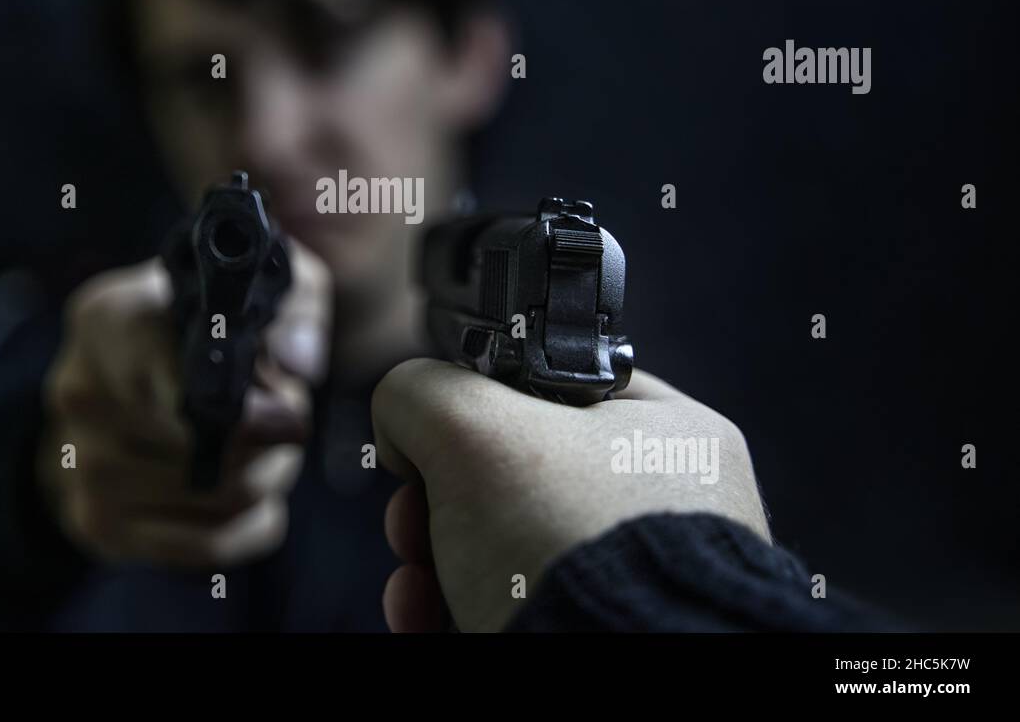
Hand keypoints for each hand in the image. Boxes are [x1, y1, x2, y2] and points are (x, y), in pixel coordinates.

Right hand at [37, 240, 330, 567]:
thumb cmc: (207, 323)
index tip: (291, 410)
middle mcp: (81, 392)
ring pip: (221, 497)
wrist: (124, 377)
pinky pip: (208, 545)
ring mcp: (81, 464)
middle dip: (272, 440)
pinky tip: (259, 498)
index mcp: (110, 320)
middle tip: (284, 421)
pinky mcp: (97, 523)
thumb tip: (299, 362)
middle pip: (215, 446)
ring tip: (268, 451)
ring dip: (269, 479)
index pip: (190, 379)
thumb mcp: (259, 287)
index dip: (256, 405)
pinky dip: (253, 525)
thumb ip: (294, 310)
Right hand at [371, 359, 769, 631]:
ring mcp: (623, 574)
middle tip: (412, 510)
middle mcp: (654, 503)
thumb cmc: (571, 546)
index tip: (433, 427)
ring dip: (428, 555)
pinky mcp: (587, 627)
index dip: (477, 398)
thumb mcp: (473, 426)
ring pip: (496, 542)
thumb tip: (401, 420)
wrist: (608, 680)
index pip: (550, 382)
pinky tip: (421, 613)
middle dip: (434, 493)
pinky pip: (503, 600)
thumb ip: (423, 392)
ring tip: (413, 576)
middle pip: (509, 471)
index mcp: (661, 431)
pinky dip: (447, 605)